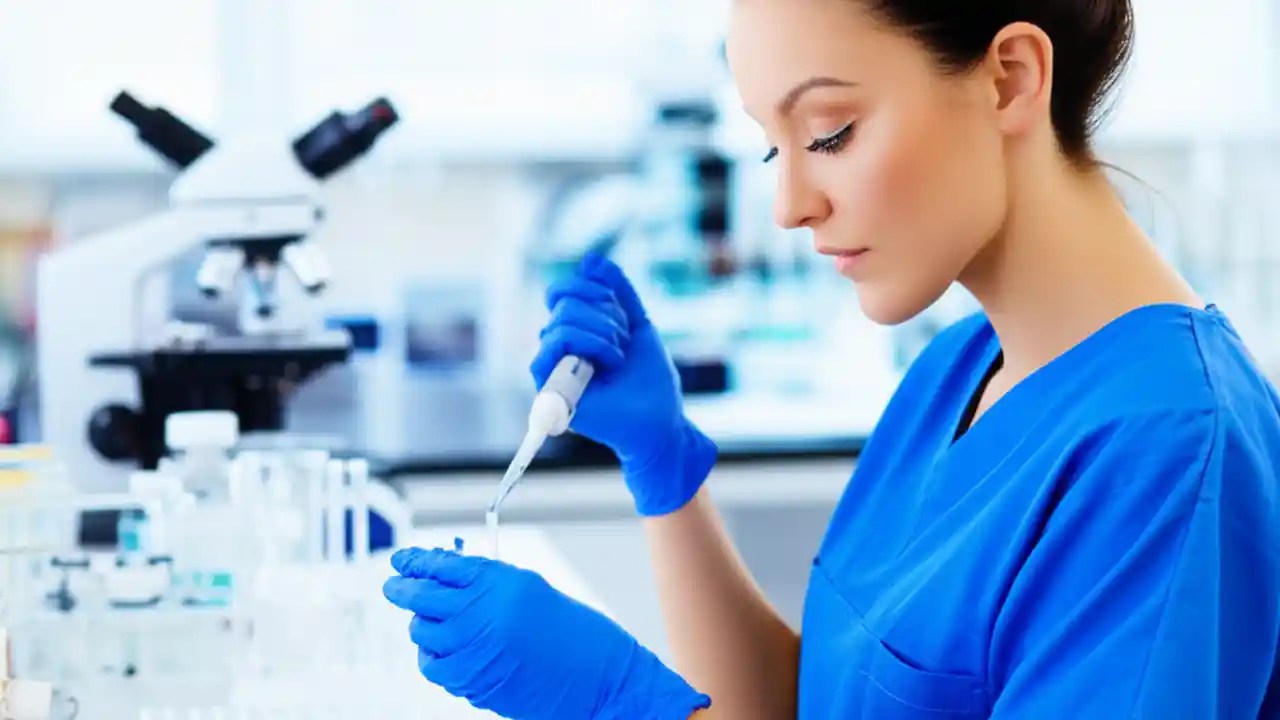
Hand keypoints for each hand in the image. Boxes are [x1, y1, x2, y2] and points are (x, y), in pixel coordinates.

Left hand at [382, 547, 709, 719]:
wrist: (597, 677)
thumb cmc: (570, 631)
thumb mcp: (528, 589)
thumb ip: (486, 581)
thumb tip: (445, 574)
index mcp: (498, 583)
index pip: (441, 565)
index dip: (415, 561)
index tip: (402, 560)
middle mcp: (481, 614)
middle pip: (421, 595)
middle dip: (403, 588)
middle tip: (394, 586)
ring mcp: (473, 650)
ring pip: (421, 632)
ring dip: (421, 625)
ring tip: (430, 623)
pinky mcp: (471, 682)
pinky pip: (433, 667)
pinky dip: (433, 657)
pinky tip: (443, 652)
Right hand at [531, 253, 717, 515]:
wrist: (660, 420)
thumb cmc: (650, 380)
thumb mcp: (638, 324)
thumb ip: (618, 291)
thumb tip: (590, 259)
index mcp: (576, 332)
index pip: (562, 292)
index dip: (587, 286)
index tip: (617, 303)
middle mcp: (559, 349)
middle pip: (565, 303)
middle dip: (605, 315)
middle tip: (625, 342)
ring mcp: (553, 368)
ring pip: (561, 322)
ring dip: (603, 333)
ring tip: (620, 357)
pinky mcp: (549, 389)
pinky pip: (551, 346)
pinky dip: (588, 345)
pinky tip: (610, 362)